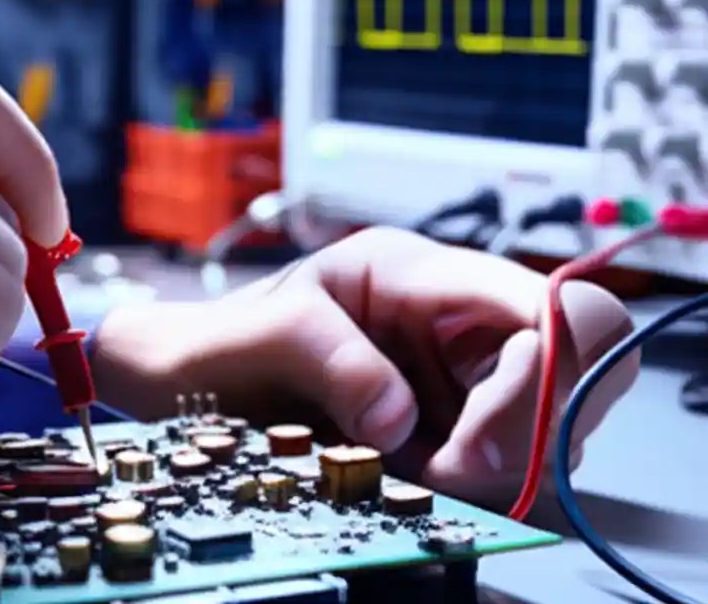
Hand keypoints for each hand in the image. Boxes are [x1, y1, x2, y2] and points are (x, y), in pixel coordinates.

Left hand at [93, 227, 637, 506]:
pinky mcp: (449, 424)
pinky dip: (479, 482)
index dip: (545, 368)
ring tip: (421, 471)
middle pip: (572, 363)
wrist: (183, 382)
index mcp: (415, 272)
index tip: (478, 437)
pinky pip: (504, 457)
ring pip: (548, 418)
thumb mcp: (262, 335)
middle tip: (453, 467)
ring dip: (502, 461)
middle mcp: (452, 320)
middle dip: (529, 425)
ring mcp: (457, 375)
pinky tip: (420, 479)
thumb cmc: (220, 340)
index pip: (545, 300)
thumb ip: (330, 361)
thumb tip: (398, 419)